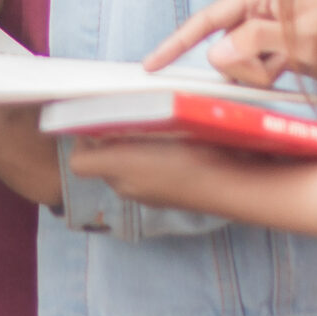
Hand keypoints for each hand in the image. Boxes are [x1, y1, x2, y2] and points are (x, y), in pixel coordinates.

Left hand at [68, 136, 265, 217]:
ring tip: (148, 126)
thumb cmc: (196, 153)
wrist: (235, 185)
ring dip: (128, 151)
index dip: (82, 139)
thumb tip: (101, 117)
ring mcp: (148, 197)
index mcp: (120, 171)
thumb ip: (125, 122)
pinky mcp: (166, 200)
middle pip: (101, 164)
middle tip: (123, 114)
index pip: (80, 161)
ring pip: (123, 171)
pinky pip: (144, 179)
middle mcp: (128, 188)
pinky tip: (170, 144)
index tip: (94, 117)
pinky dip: (149, 162)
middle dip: (105, 141)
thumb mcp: (160, 124)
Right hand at [143, 0, 316, 86]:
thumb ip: (255, 41)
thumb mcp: (301, 36)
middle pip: (222, 46)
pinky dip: (264, 78)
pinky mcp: (274, 50)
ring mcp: (265, 30)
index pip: (208, 18)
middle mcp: (258, 9)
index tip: (152, 64)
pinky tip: (288, 71)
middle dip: (242, 65)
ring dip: (257, 74)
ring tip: (290, 67)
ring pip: (236, 64)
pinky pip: (252, 71)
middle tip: (277, 66)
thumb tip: (215, 53)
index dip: (178, 42)